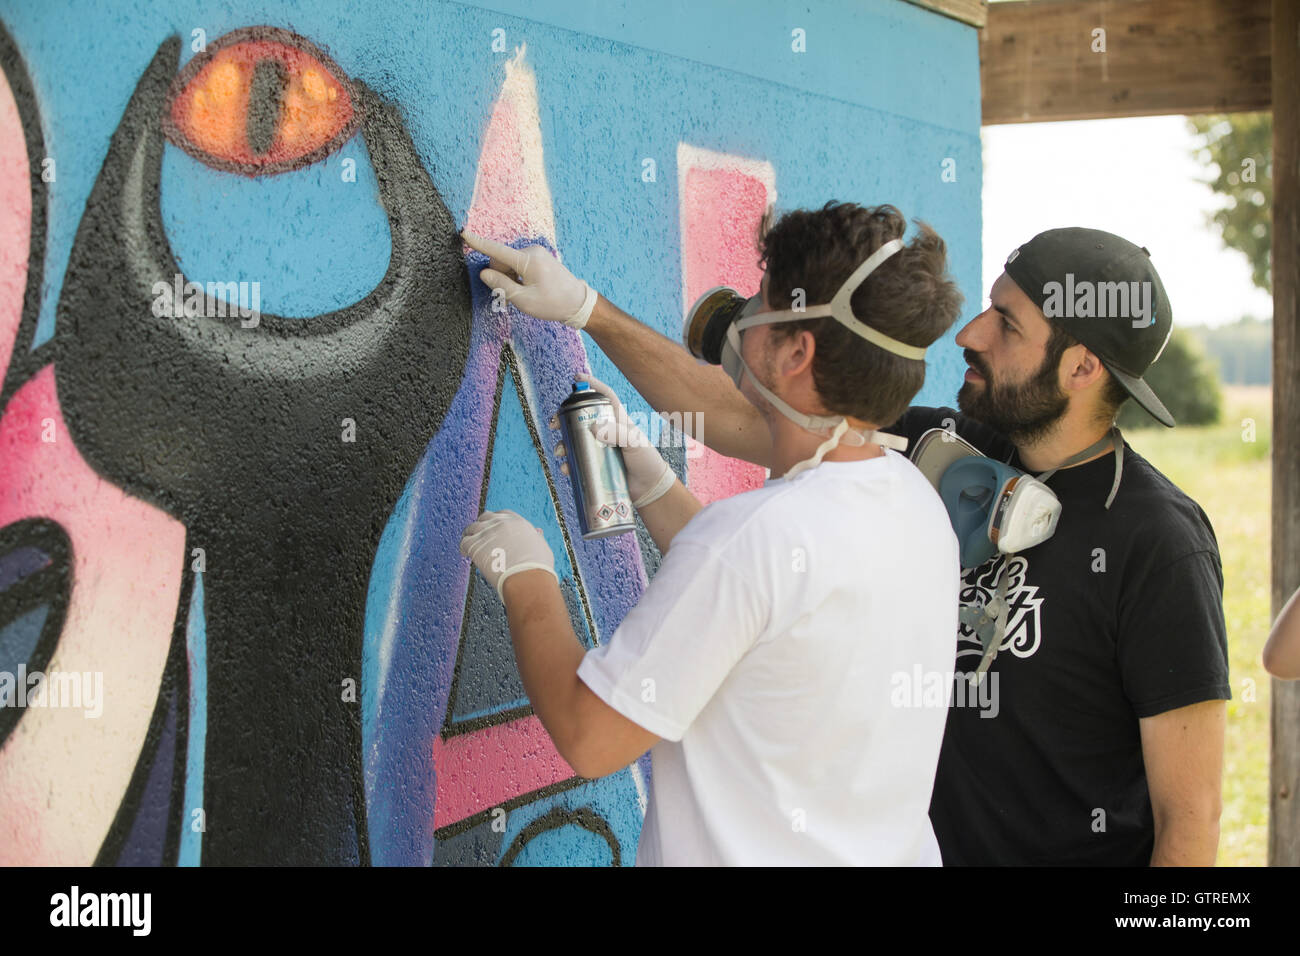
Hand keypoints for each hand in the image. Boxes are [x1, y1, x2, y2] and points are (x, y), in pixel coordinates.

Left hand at [459, 509, 557, 600]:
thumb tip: (537, 532)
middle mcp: (500, 523)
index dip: (497, 521)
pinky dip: (463, 548)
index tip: (495, 528)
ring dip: (470, 534)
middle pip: (485, 518)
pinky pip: (464, 542)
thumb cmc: (537, 567)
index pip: (502, 514)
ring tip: (469, 543)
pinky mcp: (475, 544)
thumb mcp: (541, 546)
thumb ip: (536, 537)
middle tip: (481, 535)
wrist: (527, 577)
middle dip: (483, 525)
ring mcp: (486, 532)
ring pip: (472, 528)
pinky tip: (464, 554)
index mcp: (517, 522)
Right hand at [461, 230, 596, 329]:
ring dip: (510, 278)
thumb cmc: (553, 304)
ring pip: (509, 263)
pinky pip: (518, 264)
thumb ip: (501, 285)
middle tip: (515, 295)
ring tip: (526, 293)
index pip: (497, 251)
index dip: (478, 243)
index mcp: (528, 260)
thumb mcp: (524, 300)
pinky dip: (517, 276)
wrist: (578, 302)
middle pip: (501, 261)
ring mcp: (536, 253)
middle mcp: (532, 251)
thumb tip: (484, 273)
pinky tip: (529, 288)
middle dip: (501, 276)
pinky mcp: (539, 257)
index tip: (464, 233)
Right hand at [549, 375, 675, 508]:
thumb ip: (616, 433)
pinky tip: (566, 468)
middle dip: (564, 419)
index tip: (576, 377)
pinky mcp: (596, 465)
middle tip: (554, 424)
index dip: (591, 384)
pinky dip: (568, 464)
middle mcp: (606, 431)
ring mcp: (599, 448)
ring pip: (575, 441)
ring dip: (563, 444)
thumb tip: (592, 427)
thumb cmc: (646, 460)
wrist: (650, 487)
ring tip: (560, 452)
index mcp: (617, 419)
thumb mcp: (634, 442)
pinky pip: (577, 462)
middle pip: (581, 418)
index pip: (604, 396)